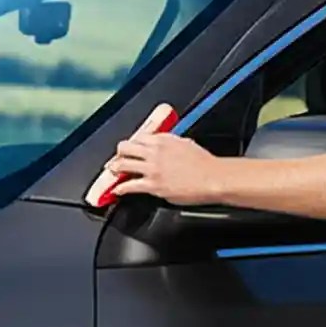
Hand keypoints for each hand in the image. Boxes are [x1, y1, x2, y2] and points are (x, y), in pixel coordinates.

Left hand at [105, 132, 223, 205]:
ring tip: (112, 171)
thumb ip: (170, 143)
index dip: (132, 144)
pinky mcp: (153, 185)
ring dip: (115, 168)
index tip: (130, 148)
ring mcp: (152, 169)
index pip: (138, 137)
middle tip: (117, 158)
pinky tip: (117, 190)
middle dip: (119, 153)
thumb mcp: (186, 143)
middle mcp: (154, 151)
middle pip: (125, 147)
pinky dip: (120, 188)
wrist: (213, 178)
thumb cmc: (204, 163)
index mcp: (163, 139)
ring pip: (122, 164)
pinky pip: (129, 185)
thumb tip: (164, 146)